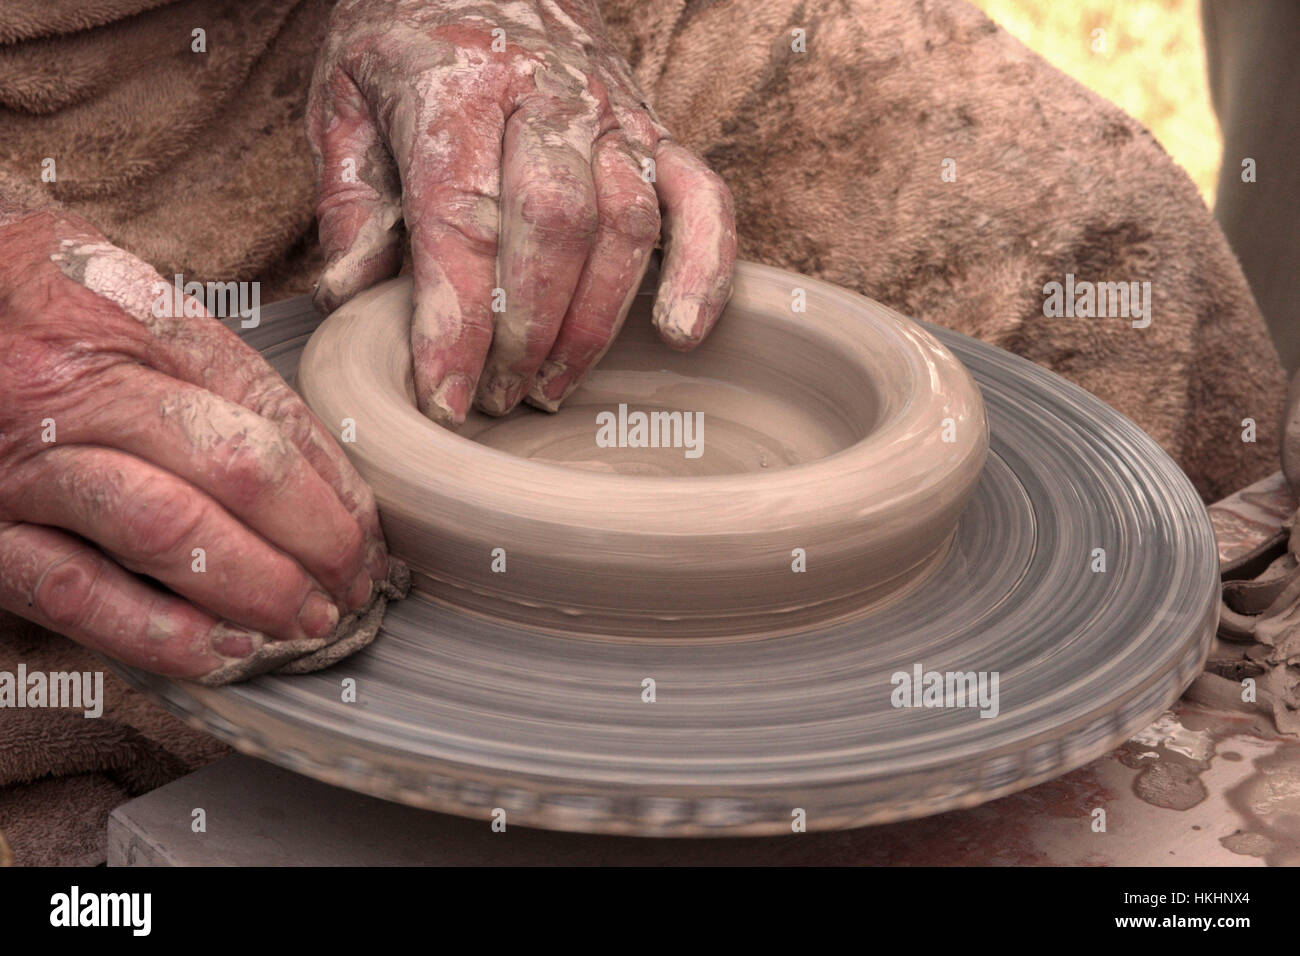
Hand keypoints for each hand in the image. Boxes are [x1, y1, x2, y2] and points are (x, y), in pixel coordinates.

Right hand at [0, 209, 388, 679]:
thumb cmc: (65, 314)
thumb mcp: (155, 316)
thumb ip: (236, 388)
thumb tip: (333, 486)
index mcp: (141, 332)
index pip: (270, 419)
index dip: (336, 491)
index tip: (371, 540)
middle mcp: (82, 395)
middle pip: (236, 471)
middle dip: (317, 542)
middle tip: (357, 586)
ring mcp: (30, 467)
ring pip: (168, 533)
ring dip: (258, 590)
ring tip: (310, 622)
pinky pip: (80, 595)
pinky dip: (163, 634)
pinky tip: (226, 652)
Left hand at [307, 0, 736, 423]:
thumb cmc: (406, 37)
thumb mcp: (343, 99)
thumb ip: (350, 197)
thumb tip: (353, 294)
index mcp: (455, 84)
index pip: (461, 217)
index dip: (457, 320)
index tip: (446, 396)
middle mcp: (545, 94)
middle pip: (554, 227)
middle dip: (526, 331)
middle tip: (494, 399)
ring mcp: (613, 113)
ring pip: (626, 226)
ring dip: (593, 323)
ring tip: (549, 388)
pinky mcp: (656, 129)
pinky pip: (702, 200)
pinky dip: (705, 268)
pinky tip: (683, 331)